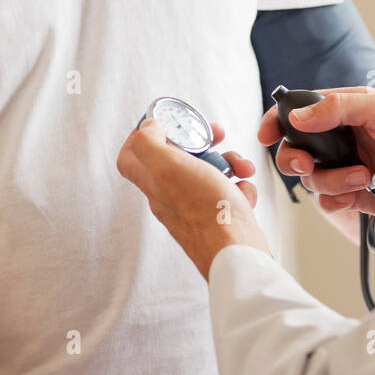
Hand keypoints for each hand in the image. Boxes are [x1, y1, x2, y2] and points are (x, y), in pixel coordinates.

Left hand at [117, 118, 272, 279]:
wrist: (237, 252)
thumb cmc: (207, 212)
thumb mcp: (170, 167)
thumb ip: (150, 143)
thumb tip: (147, 126)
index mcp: (154, 183)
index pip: (130, 158)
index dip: (141, 136)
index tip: (163, 123)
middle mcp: (170, 197)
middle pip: (177, 159)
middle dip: (200, 142)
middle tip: (217, 135)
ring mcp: (195, 208)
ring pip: (208, 173)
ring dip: (228, 163)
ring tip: (241, 168)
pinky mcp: (219, 217)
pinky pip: (228, 193)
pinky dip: (240, 187)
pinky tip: (245, 191)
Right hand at [257, 86, 374, 235]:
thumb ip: (336, 108)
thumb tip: (297, 118)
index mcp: (343, 113)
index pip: (299, 113)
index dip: (277, 121)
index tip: (266, 134)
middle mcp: (341, 141)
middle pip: (295, 151)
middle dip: (293, 159)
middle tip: (305, 164)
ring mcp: (347, 170)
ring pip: (312, 180)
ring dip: (332, 180)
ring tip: (363, 175)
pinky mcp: (357, 197)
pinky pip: (329, 202)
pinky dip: (340, 198)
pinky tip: (363, 191)